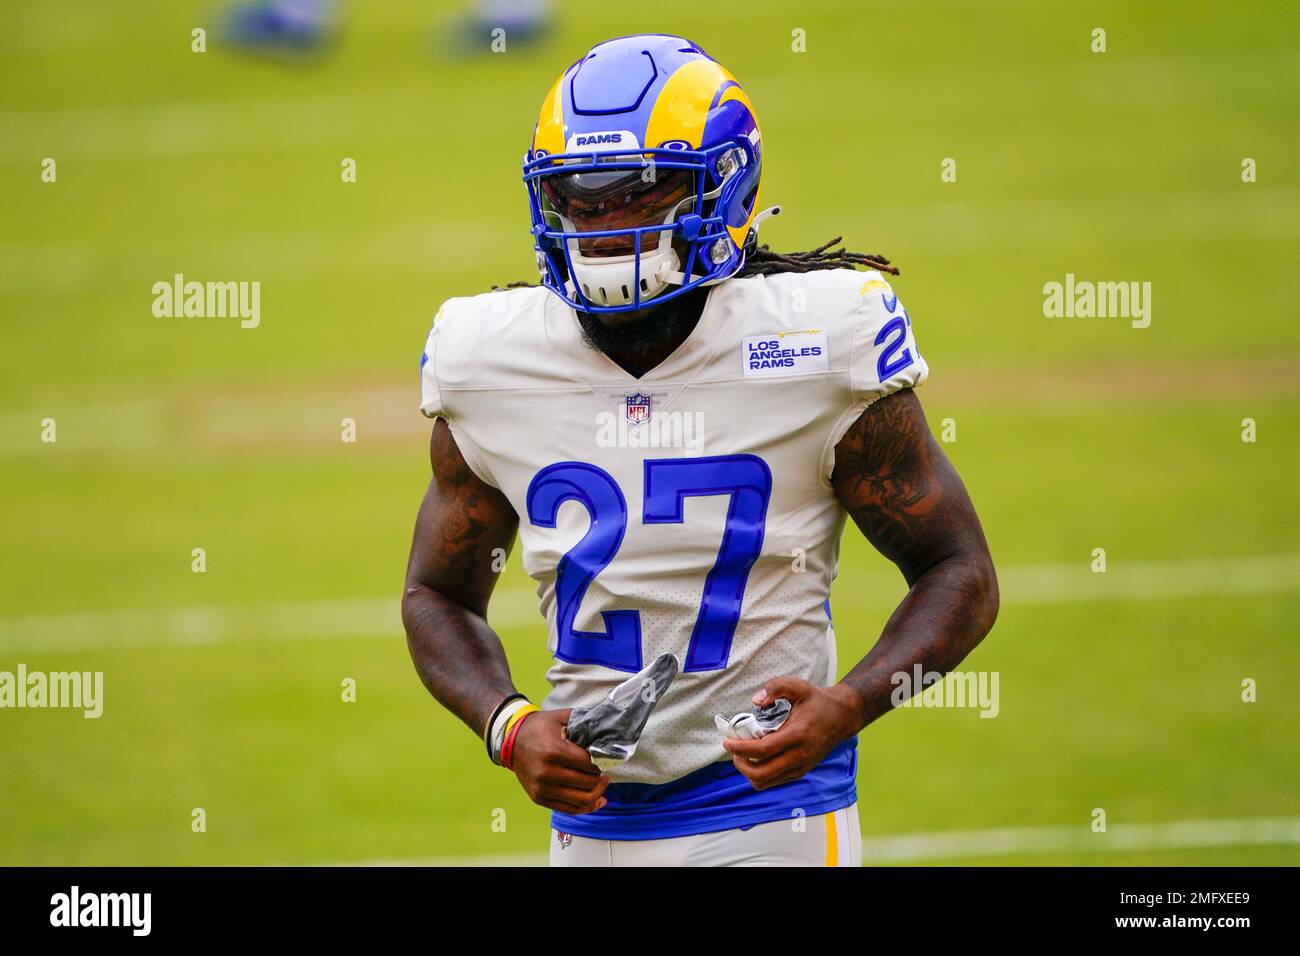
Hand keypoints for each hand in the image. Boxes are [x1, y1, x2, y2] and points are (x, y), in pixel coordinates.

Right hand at [510, 708, 610, 813]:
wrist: (510, 739)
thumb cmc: (539, 727)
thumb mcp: (562, 717)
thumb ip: (585, 722)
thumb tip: (609, 731)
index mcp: (554, 751)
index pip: (589, 765)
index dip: (601, 762)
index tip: (604, 758)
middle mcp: (547, 773)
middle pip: (587, 783)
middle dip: (600, 778)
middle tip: (604, 771)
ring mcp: (542, 788)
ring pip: (581, 800)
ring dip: (598, 794)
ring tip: (602, 784)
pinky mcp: (539, 798)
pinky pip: (569, 809)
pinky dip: (586, 807)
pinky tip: (597, 800)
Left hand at [722, 677, 863, 790]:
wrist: (842, 717)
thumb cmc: (818, 701)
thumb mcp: (798, 686)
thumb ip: (776, 687)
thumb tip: (755, 700)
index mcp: (797, 735)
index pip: (763, 750)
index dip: (741, 749)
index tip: (728, 742)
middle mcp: (799, 755)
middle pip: (762, 774)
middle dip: (741, 765)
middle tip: (733, 750)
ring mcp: (800, 767)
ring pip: (766, 782)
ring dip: (749, 772)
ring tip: (742, 755)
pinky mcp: (801, 772)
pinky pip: (774, 781)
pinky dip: (760, 774)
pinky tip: (756, 758)